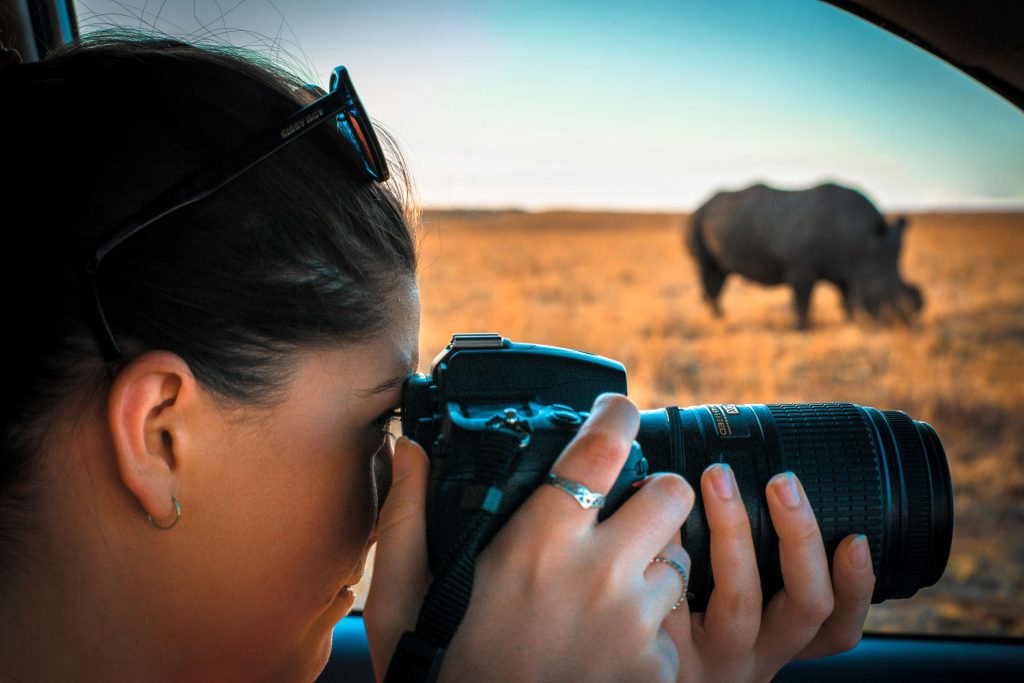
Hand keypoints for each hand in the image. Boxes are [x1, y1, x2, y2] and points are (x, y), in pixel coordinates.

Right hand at [365, 393, 694, 681]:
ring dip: (651, 566)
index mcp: (538, 543)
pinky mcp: (657, 670)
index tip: (614, 407)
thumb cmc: (442, 674)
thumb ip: (406, 517)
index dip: (616, 413)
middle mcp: (598, 575)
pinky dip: (649, 628)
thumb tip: (410, 451)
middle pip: (670, 494)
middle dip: (653, 493)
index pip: (602, 448)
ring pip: (677, 563)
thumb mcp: (402, 598)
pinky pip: (672, 627)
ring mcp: (635, 625)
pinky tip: (605, 645)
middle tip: (624, 512)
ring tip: (604, 594)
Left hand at [662, 465, 876, 681]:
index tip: (854, 537)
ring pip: (741, 599)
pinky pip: (673, 596)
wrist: (625, 681)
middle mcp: (753, 658)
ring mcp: (709, 660)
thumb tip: (775, 492)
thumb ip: (754, 576)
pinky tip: (666, 513)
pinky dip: (673, 548)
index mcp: (777, 646)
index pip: (837, 626)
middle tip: (783, 482)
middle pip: (804, 604)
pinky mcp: (663, 654)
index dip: (856, 586)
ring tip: (718, 478)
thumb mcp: (734, 620)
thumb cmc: (682, 635)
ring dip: (735, 529)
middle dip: (801, 536)